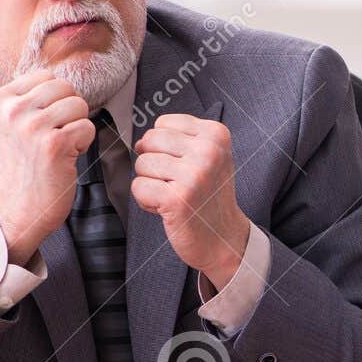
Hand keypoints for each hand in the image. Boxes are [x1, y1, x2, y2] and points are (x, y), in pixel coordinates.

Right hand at [0, 69, 94, 266]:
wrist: (19, 207)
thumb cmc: (23, 163)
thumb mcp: (13, 122)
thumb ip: (31, 95)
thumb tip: (61, 73)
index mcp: (0, 99)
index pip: (48, 76)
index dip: (54, 101)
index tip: (39, 127)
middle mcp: (13, 110)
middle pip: (66, 87)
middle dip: (69, 112)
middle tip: (52, 138)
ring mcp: (33, 126)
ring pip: (79, 105)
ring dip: (76, 128)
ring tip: (57, 147)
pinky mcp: (54, 144)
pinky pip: (87, 127)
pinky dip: (83, 144)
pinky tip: (64, 159)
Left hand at [133, 114, 250, 290]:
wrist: (223, 237)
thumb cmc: (209, 196)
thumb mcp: (208, 156)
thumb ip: (179, 139)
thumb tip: (139, 142)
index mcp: (216, 135)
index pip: (163, 124)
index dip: (166, 147)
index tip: (186, 166)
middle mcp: (208, 151)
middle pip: (149, 140)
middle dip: (155, 163)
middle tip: (178, 183)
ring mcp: (194, 175)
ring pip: (141, 163)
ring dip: (151, 183)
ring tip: (175, 195)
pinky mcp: (177, 198)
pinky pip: (138, 186)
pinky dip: (146, 201)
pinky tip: (168, 208)